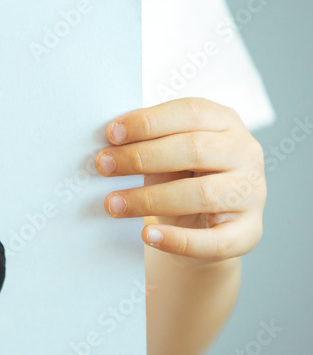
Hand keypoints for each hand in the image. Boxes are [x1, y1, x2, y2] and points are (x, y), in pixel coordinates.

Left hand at [95, 97, 265, 261]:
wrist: (203, 224)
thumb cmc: (180, 178)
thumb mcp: (168, 154)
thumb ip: (149, 144)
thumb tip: (108, 147)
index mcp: (226, 123)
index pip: (190, 113)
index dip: (149, 122)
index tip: (111, 134)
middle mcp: (246, 154)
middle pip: (194, 149)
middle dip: (141, 157)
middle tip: (103, 166)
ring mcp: (251, 193)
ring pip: (200, 193)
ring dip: (149, 199)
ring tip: (113, 204)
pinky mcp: (247, 232)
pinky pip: (214, 240)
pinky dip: (178, 240)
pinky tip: (148, 235)